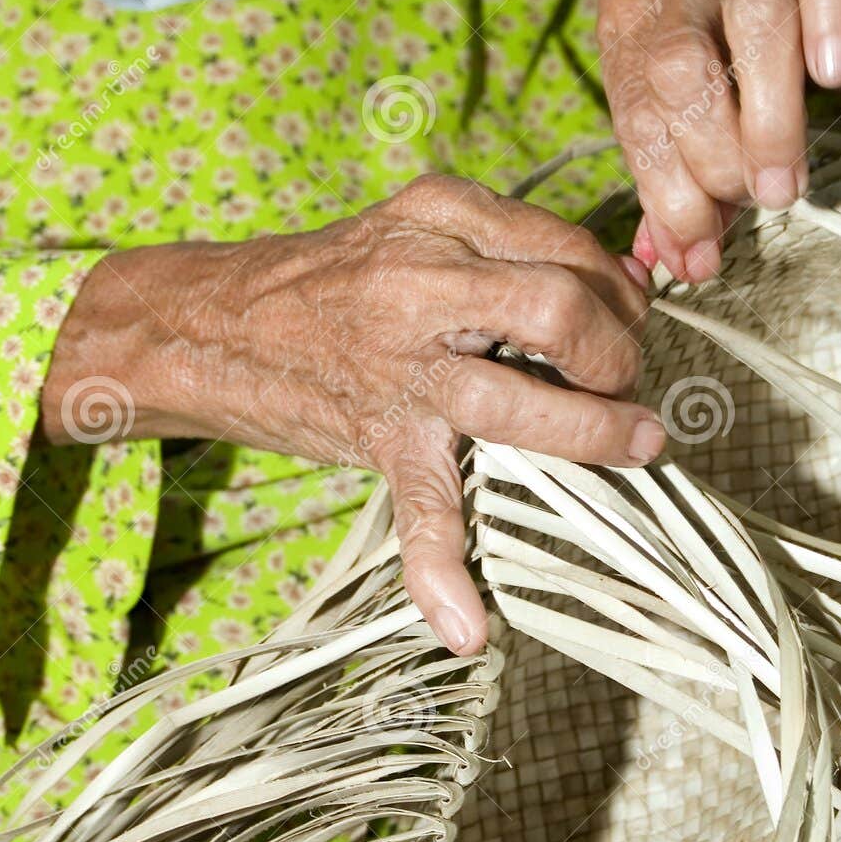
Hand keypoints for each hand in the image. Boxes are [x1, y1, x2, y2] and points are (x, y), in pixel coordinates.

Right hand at [41, 175, 661, 654]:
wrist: (207, 324)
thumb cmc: (333, 282)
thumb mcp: (420, 232)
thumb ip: (508, 250)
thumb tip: (618, 289)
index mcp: (442, 216)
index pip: (569, 248)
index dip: (618, 294)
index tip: (629, 322)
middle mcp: (423, 281)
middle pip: (563, 309)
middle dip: (618, 354)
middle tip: (626, 383)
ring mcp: (399, 365)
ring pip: (518, 399)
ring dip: (594, 432)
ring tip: (633, 445)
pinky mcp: (377, 435)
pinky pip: (420, 508)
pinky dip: (442, 573)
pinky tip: (467, 625)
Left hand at [597, 0, 840, 279]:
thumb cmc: (741, 71)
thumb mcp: (694, 131)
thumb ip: (679, 192)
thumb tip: (684, 264)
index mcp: (630, 16)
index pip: (637, 114)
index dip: (668, 195)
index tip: (702, 253)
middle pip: (680, 68)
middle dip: (714, 156)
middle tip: (753, 204)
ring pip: (753, 24)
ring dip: (770, 122)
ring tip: (786, 183)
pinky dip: (829, 33)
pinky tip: (831, 76)